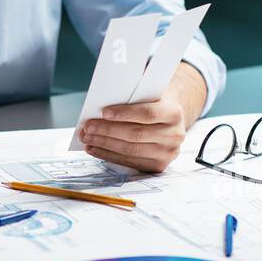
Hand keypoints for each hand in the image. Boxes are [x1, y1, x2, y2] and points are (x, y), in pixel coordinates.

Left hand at [78, 63, 207, 172]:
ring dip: (104, 144)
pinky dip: (108, 155)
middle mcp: (174, 135)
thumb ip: (133, 95)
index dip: (125, 113)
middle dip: (108, 130)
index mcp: (174, 112)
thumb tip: (104, 97)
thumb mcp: (149, 95)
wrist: (169, 122)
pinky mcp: (158, 166)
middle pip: (136, 134)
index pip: (148, 113)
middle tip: (88, 126)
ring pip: (130, 150)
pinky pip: (129, 162)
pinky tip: (94, 148)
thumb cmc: (153, 105)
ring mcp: (167, 153)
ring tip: (87, 137)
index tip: (104, 112)